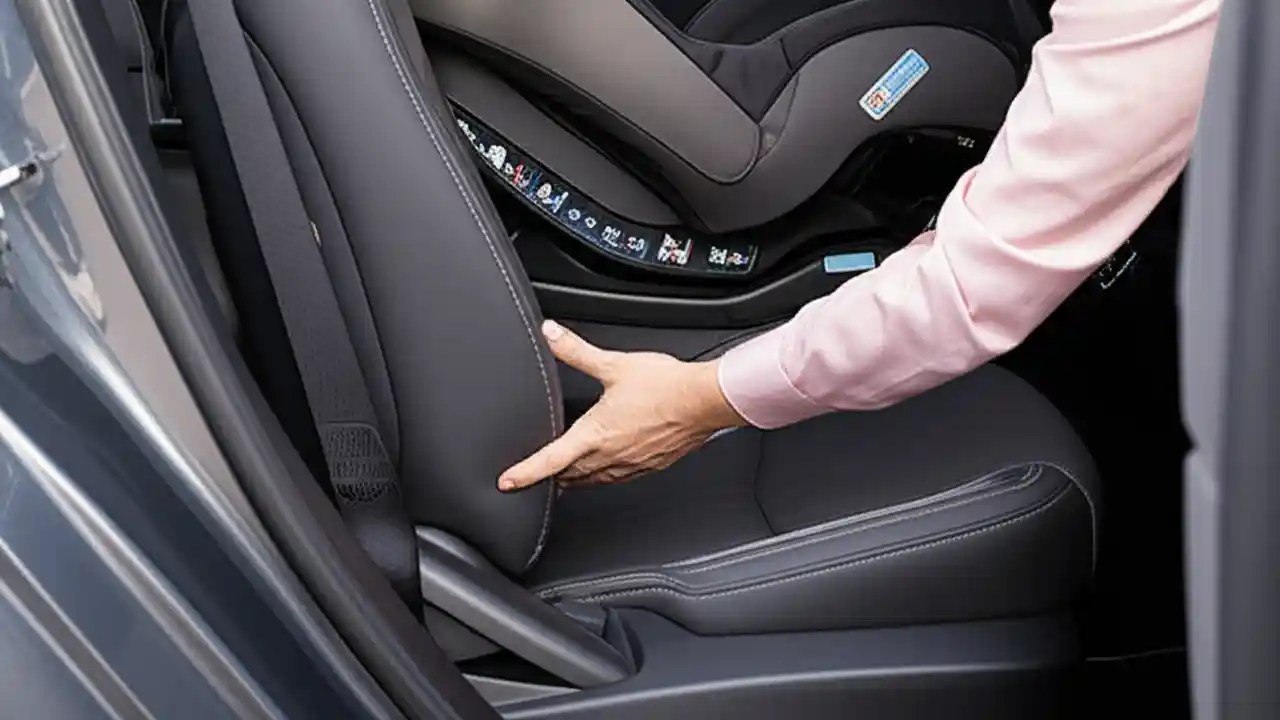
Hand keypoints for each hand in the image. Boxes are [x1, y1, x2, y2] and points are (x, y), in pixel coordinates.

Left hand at [499, 321, 746, 491]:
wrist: (704, 401)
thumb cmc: (665, 386)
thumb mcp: (613, 364)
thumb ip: (577, 351)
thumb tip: (552, 335)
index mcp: (595, 434)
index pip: (550, 460)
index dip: (524, 473)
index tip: (507, 482)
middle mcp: (610, 456)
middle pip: (570, 476)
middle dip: (551, 477)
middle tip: (536, 476)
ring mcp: (631, 464)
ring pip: (594, 481)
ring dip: (576, 480)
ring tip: (566, 477)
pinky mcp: (650, 465)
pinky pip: (620, 478)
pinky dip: (605, 476)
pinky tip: (609, 466)